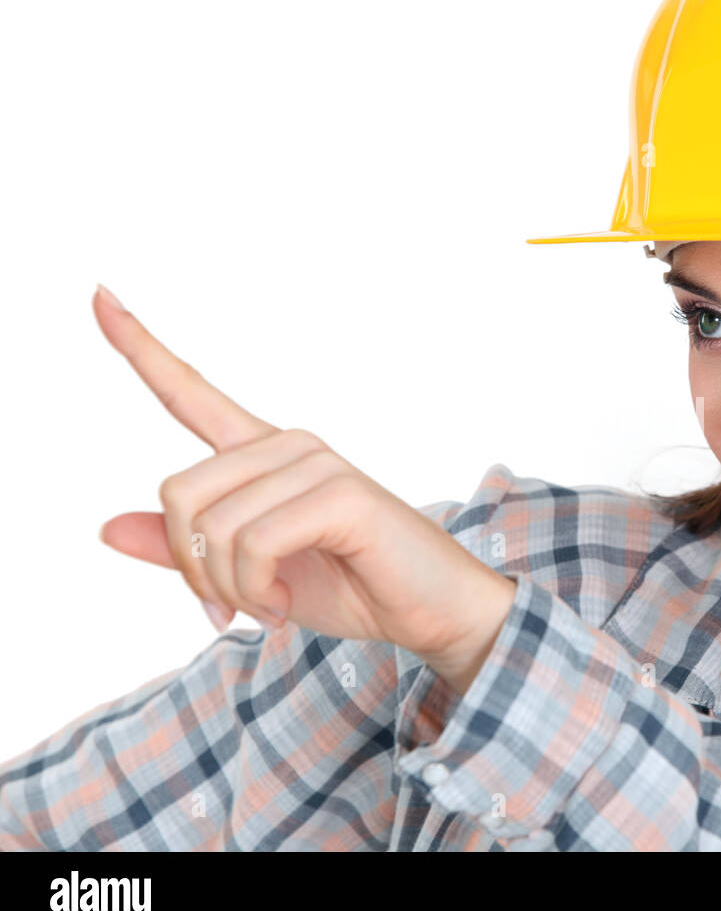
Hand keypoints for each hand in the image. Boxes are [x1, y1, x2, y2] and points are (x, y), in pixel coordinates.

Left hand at [91, 285, 516, 695]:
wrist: (431, 613)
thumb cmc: (353, 586)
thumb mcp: (250, 578)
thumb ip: (184, 553)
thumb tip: (105, 528)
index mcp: (263, 458)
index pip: (192, 393)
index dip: (140, 347)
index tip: (99, 297)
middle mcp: (287, 447)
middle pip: (179, 492)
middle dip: (193, 567)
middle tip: (229, 609)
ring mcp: (318, 463)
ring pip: (215, 525)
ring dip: (230, 588)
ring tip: (270, 607)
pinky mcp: (343, 492)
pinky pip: (255, 543)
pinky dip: (257, 591)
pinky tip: (285, 605)